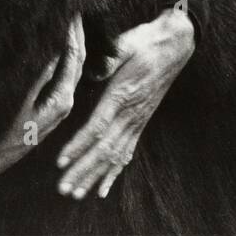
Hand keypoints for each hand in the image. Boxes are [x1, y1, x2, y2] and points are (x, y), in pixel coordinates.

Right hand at [0, 15, 85, 183]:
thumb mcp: (18, 101)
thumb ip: (40, 74)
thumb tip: (58, 45)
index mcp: (62, 99)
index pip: (75, 55)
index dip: (75, 28)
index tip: (75, 4)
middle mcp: (63, 101)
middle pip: (77, 58)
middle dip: (77, 31)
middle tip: (75, 3)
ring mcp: (55, 104)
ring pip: (69, 66)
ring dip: (69, 42)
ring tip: (67, 17)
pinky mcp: (44, 106)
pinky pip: (58, 74)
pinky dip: (59, 55)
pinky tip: (52, 43)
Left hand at [56, 8, 194, 198]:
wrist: (174, 45)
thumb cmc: (145, 41)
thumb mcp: (125, 44)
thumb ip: (107, 60)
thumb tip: (89, 72)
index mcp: (122, 95)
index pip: (97, 127)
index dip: (78, 145)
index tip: (61, 161)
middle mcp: (130, 114)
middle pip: (103, 149)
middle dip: (81, 171)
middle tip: (62, 189)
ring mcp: (137, 121)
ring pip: (114, 156)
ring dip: (94, 177)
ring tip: (76, 195)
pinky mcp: (140, 123)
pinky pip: (127, 152)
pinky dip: (114, 173)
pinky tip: (103, 189)